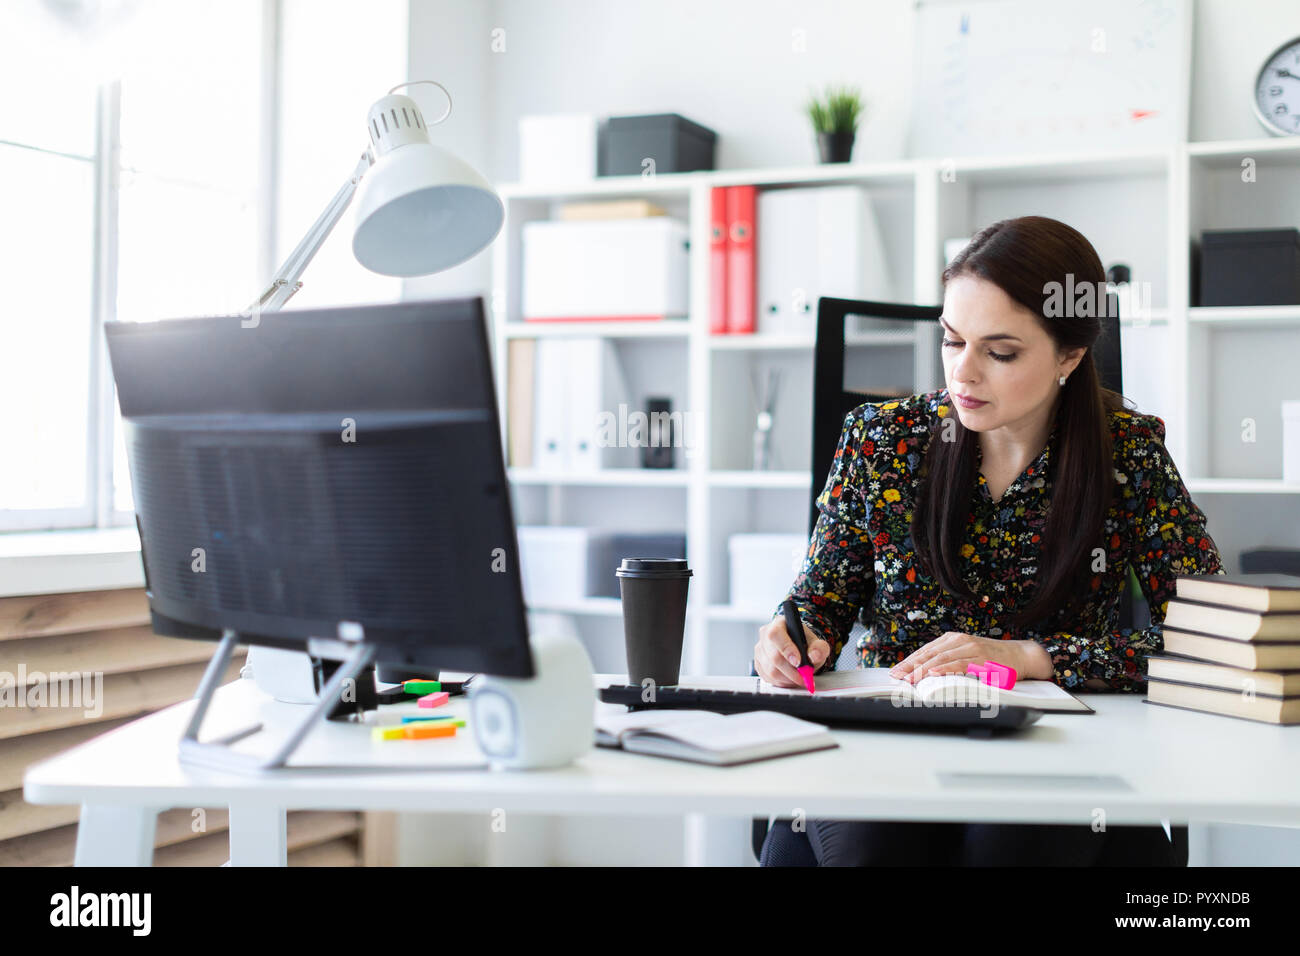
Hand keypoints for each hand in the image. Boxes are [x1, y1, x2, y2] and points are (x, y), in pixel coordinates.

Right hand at [754, 614, 830, 687]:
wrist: (799, 650)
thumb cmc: (805, 644)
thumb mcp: (818, 643)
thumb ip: (819, 648)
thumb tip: (814, 656)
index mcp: (779, 624)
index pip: (775, 635)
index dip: (786, 649)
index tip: (799, 662)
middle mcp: (765, 635)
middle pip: (773, 656)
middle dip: (791, 672)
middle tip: (804, 677)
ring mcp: (760, 650)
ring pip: (771, 670)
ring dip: (788, 679)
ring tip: (799, 678)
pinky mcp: (758, 664)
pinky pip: (768, 677)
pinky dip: (782, 682)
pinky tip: (790, 678)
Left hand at [888, 631, 1031, 683]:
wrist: (1021, 655)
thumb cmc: (993, 659)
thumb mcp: (968, 656)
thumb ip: (950, 661)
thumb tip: (927, 675)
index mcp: (953, 639)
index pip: (926, 650)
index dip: (909, 660)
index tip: (896, 671)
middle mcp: (960, 640)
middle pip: (930, 653)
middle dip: (911, 665)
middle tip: (897, 676)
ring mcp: (971, 648)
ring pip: (941, 658)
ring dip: (923, 669)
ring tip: (910, 678)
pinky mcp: (982, 658)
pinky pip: (960, 663)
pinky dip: (945, 668)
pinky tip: (934, 673)